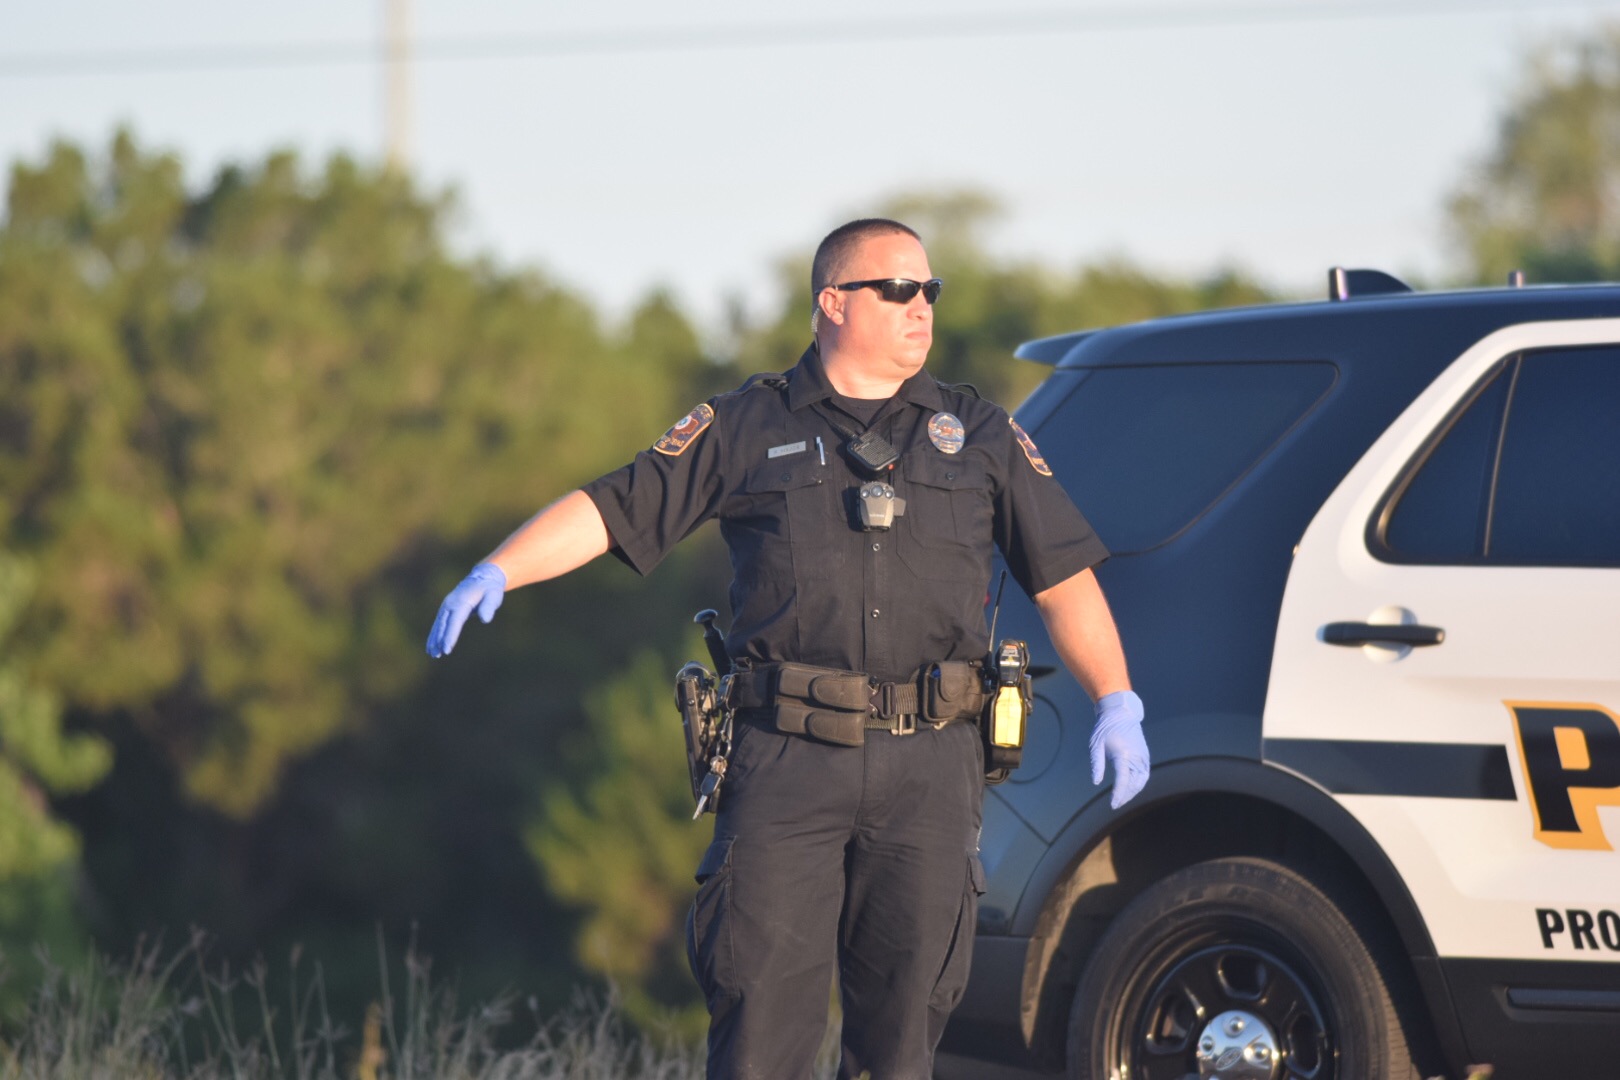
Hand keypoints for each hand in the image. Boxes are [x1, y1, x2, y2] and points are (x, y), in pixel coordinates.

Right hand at [425, 563, 506, 657]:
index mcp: (461, 601)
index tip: (447, 649)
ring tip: (432, 653)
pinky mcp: (446, 609)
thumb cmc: (490, 589)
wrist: (483, 578)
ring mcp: (447, 605)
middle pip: (444, 624)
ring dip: (434, 639)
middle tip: (437, 655)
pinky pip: (439, 623)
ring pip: (439, 624)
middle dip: (440, 640)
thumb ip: (489, 606)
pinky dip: (435, 634)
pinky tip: (432, 646)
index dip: (450, 636)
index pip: (455, 621)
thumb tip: (485, 619)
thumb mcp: (493, 596)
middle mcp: (451, 603)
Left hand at [1089, 690, 1148, 808]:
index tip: (1112, 805)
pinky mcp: (1145, 756)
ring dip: (1133, 792)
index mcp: (1123, 754)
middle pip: (1133, 784)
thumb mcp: (1095, 745)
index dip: (1118, 794)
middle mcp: (1136, 757)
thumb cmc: (1105, 728)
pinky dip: (1138, 784)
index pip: (1122, 780)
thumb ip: (1096, 764)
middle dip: (1125, 796)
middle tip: (1115, 804)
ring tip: (1122, 799)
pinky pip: (1144, 775)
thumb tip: (1096, 782)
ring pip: (1141, 781)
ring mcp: (1143, 757)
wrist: (1121, 713)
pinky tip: (1130, 789)